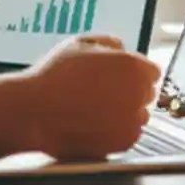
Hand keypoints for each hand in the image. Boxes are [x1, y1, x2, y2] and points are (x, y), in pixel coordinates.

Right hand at [21, 34, 160, 160]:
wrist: (33, 113)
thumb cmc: (52, 77)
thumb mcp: (79, 44)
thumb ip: (108, 42)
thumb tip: (121, 47)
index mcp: (131, 65)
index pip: (151, 71)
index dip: (134, 73)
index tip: (120, 78)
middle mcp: (138, 92)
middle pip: (146, 93)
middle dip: (130, 92)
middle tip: (102, 94)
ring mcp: (133, 119)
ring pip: (139, 114)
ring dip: (125, 113)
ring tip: (95, 111)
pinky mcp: (124, 141)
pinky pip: (130, 134)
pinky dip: (117, 131)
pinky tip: (94, 124)